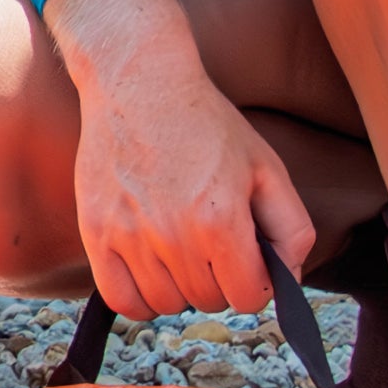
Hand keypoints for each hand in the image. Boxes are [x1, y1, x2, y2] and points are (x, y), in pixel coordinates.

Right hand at [48, 0, 314, 319]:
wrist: (139, 83)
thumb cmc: (207, 124)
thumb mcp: (267, 167)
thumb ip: (291, 229)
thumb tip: (288, 279)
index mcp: (221, 220)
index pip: (250, 297)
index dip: (257, 282)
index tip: (248, 259)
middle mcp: (173, 235)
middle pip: (209, 301)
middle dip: (220, 279)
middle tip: (214, 243)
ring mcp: (129, 236)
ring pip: (167, 304)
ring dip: (182, 287)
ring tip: (183, 249)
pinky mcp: (96, 233)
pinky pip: (122, 299)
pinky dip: (141, 297)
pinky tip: (152, 271)